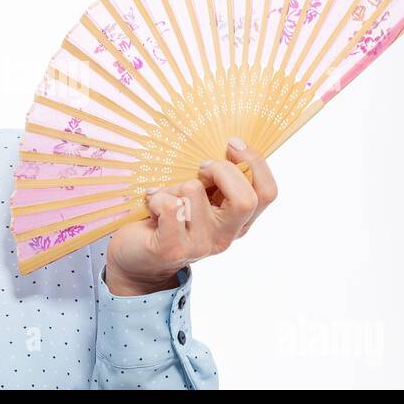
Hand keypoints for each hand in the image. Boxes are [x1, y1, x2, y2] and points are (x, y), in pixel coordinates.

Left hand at [104, 137, 278, 295]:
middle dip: (221, 170)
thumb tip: (231, 145)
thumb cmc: (168, 218)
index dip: (255, 162)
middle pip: (245, 199)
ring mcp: (200, 244)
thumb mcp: (201, 197)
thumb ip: (219, 180)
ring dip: (174, 185)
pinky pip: (169, 205)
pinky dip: (156, 197)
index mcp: (238, 221)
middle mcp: (224, 235)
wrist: (137, 259)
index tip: (232, 144)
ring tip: (165, 197)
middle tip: (200, 170)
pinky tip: (151, 206)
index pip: (267, 193)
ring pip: (195, 191)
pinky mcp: (173, 248)